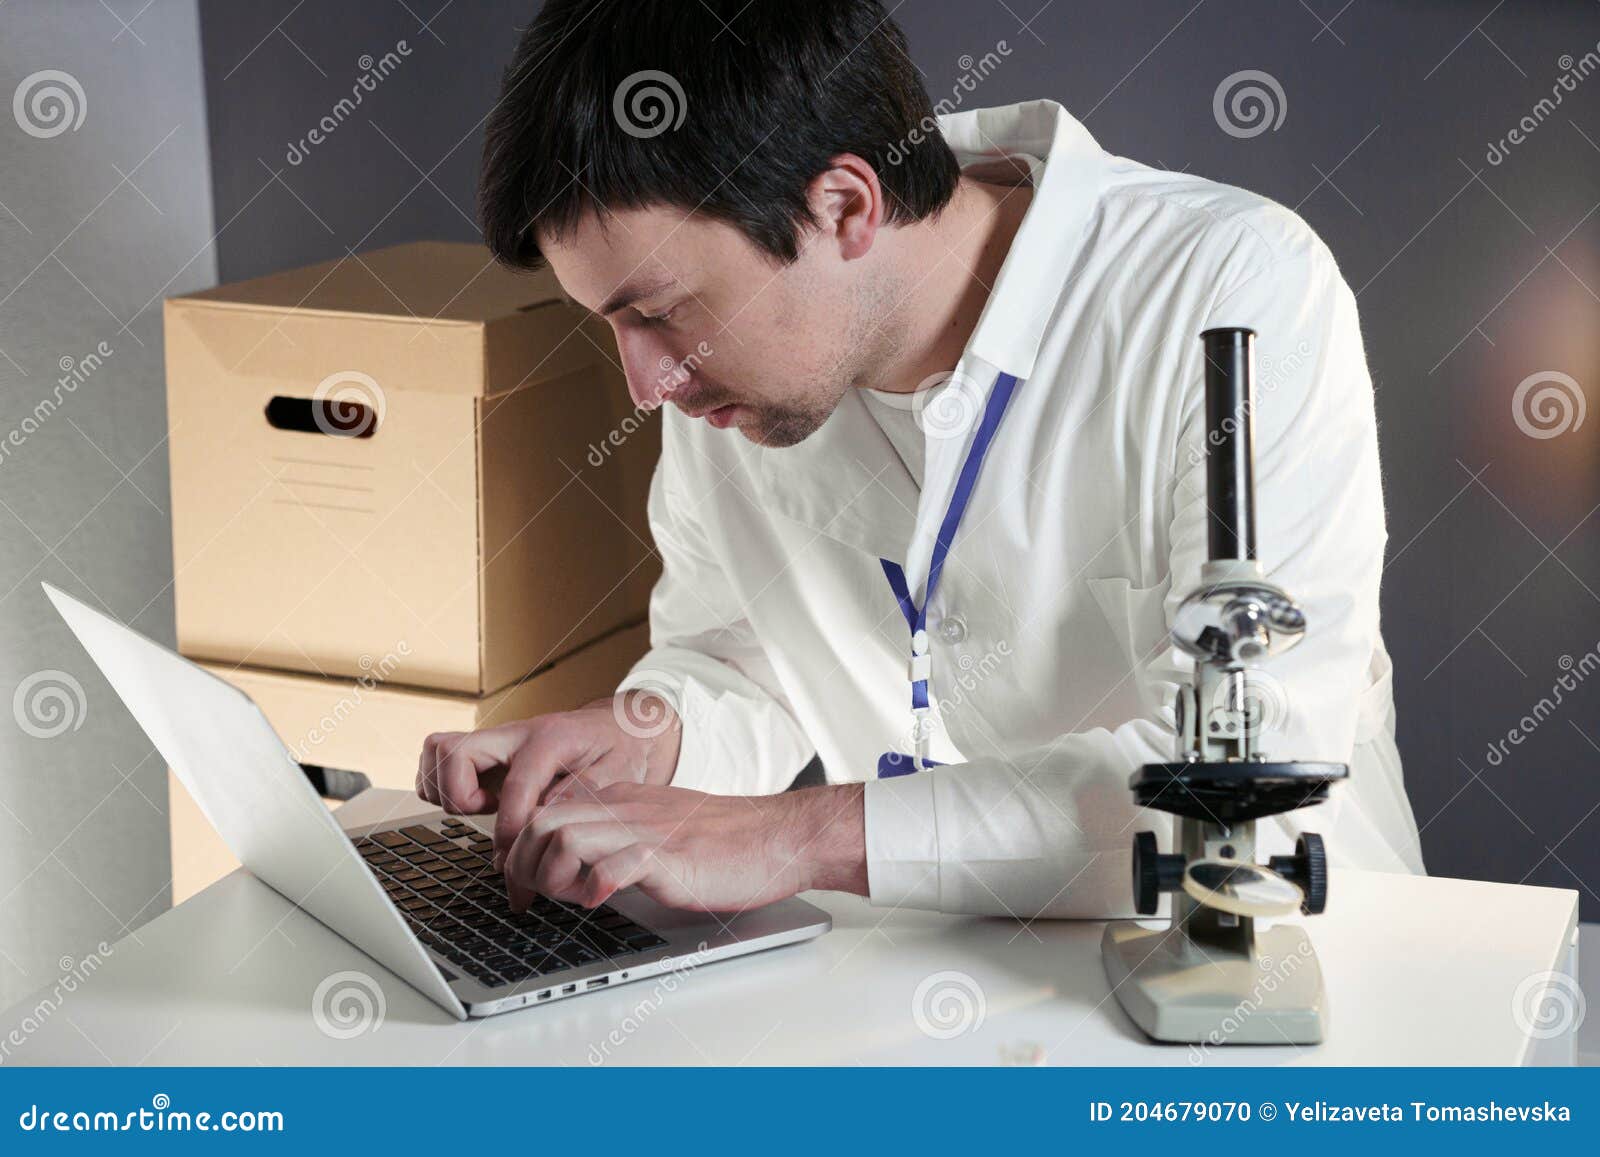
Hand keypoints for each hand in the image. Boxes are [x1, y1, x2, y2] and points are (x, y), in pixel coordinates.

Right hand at [415, 691, 682, 868]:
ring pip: (438, 750)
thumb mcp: (619, 774)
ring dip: (446, 788)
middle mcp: (515, 733)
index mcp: (551, 739)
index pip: (514, 784)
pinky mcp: (489, 750)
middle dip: (458, 795)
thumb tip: (543, 822)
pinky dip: (444, 784)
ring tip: (481, 808)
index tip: (511, 856)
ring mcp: (498, 740)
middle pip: (452, 750)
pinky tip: (479, 802)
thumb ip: (581, 796)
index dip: (508, 827)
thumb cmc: (622, 749)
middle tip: (485, 815)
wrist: (623, 725)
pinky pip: (440, 756)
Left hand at [503, 781, 866, 912]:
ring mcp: (645, 830)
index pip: (547, 813)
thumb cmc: (728, 842)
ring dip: (552, 874)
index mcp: (621, 801)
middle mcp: (625, 809)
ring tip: (569, 898)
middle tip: (534, 899)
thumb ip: (621, 841)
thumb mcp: (661, 830)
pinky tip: (601, 900)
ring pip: (564, 835)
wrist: (779, 836)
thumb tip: (581, 871)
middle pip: (542, 822)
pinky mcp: (668, 855)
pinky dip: (595, 885)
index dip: (524, 853)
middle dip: (525, 865)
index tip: (528, 886)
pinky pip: (614, 864)